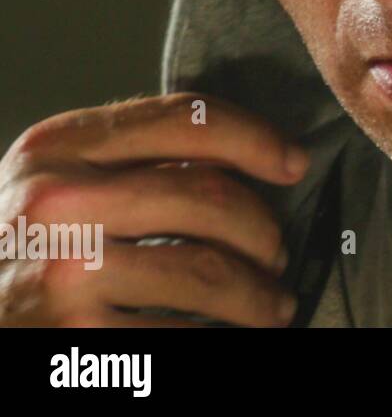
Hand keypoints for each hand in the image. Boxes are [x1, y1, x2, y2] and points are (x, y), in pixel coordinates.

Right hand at [0, 93, 307, 326]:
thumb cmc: (28, 257)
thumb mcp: (55, 188)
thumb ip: (127, 162)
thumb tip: (251, 156)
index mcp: (56, 148)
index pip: (184, 118)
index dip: (256, 138)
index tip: (294, 163)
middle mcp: (55, 202)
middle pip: (209, 197)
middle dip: (264, 230)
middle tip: (276, 256)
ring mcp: (62, 273)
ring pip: (209, 270)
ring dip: (259, 294)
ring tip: (272, 305)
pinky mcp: (76, 343)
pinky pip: (189, 336)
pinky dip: (227, 338)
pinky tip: (236, 339)